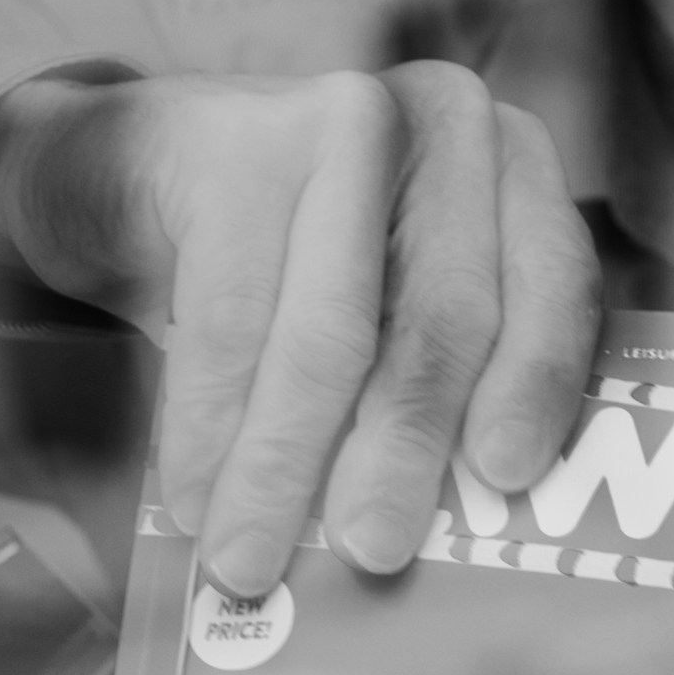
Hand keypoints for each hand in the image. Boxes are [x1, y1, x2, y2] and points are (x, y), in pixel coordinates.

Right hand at [0, 65, 600, 599]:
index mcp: (512, 167)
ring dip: (284, 465)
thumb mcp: (382, 309)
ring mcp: (343, 117)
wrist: (119, 169)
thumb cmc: (283, 264)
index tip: (505, 480)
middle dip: (401, 453)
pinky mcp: (237, 140)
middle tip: (370, 553)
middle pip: (445, 318)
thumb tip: (449, 531)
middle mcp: (448, 122)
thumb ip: (434, 384)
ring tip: (249, 558)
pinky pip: (229, 317)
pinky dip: (208, 424)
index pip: (553, 284)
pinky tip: (192, 496)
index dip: (535, 385)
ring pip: (330, 334)